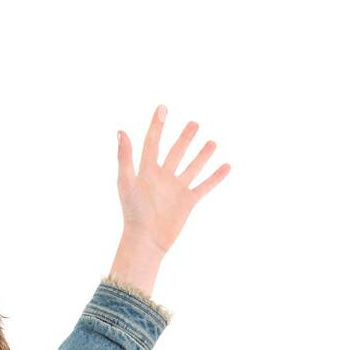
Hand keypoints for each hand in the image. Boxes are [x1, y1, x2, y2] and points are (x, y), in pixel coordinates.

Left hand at [117, 105, 231, 255]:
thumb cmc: (133, 213)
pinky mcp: (187, 202)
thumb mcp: (127, 182)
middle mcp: (162, 178)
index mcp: (147, 171)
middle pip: (175, 153)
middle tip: (194, 124)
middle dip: (185, 138)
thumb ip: (124, 157)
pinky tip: (227, 166)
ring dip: (201, 155)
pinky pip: (204, 186)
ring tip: (211, 142)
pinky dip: (216, 177)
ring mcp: (176, 190)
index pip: (152, 143)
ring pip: (192, 167)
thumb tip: (121, 131)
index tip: (163, 108)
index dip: (157, 126)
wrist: (146, 241)